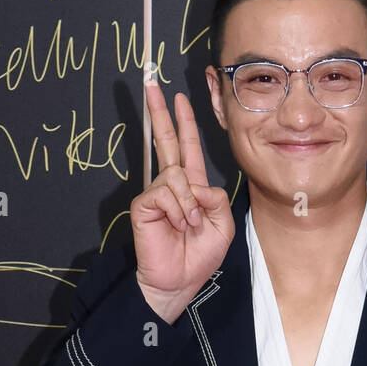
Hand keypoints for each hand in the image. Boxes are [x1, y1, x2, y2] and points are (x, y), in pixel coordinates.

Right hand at [130, 79, 234, 322]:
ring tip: (189, 226)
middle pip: (166, 142)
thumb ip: (216, 198)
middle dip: (160, 113)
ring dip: (189, 204)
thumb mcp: (222, 224)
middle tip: (151, 84)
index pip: (187, 148)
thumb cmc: (199, 256)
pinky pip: (166, 193)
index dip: (184, 123)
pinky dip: (178, 211)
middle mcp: (172, 185)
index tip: (178, 97)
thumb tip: (195, 183)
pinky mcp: (144, 204)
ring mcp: (156, 193)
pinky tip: (177, 226)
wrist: (179, 281)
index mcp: (192, 187)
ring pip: (177, 177)